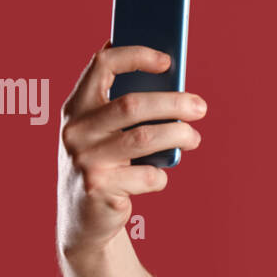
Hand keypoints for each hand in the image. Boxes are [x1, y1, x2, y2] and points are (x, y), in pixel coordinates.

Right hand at [56, 40, 205, 257]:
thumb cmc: (104, 166)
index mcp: (75, 107)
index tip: (167, 61)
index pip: (102, 64)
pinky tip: (157, 178)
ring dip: (178, 135)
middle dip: (173, 103)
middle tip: (200, 107)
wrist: (83, 221)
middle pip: (132, 104)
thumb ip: (123, 107)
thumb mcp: (102, 134)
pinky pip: (147, 175)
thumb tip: (170, 76)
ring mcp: (85, 160)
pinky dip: (160, 176)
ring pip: (145, 138)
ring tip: (194, 138)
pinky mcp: (99, 188)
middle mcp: (75, 130)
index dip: (136, 55)